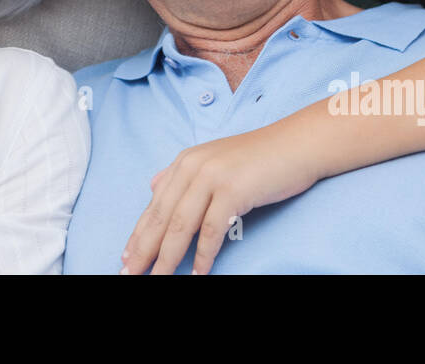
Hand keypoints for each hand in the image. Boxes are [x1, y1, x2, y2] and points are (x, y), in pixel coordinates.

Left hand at [121, 124, 319, 274]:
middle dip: (143, 251)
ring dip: (167, 260)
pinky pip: (211, 230)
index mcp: (185, 162)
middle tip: (130, 274)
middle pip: (161, 218)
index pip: (154, 205)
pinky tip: (198, 273)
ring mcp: (211, 178)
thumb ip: (183, 173)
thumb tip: (154, 186)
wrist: (298, 144)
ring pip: (180, 227)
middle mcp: (192, 167)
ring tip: (158, 280)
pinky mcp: (232, 190)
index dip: (138, 235)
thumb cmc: (260, 158)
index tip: (126, 258)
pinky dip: (203, 255)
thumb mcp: (215, 159)